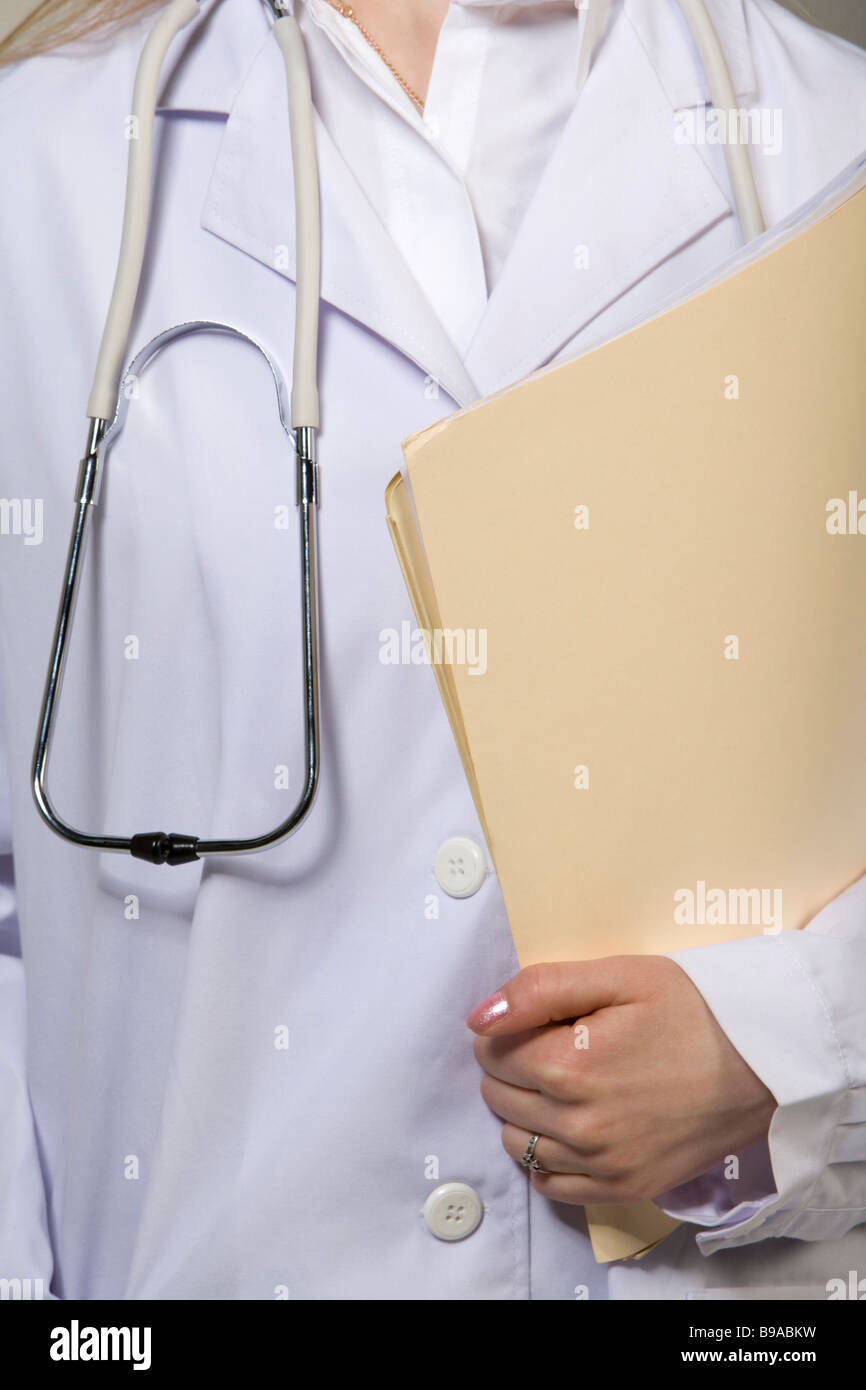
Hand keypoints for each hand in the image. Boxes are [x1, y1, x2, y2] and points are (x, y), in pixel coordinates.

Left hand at [467, 955, 776, 1204]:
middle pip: (497, 1094)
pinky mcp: (623, 1186)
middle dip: (513, 1063)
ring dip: (525, 1107)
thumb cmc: (693, 1009)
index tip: (545, 1018)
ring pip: (516, 1139)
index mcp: (569, 1065)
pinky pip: (550, 1182)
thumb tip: (480, 1017)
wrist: (763, 1063)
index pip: (489, 1049)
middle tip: (559, 1042)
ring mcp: (601, 1162)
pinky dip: (546, 1155)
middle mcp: (578, 1124)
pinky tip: (570, 1124)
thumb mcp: (619, 975)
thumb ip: (540, 990)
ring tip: (567, 1080)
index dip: (509, 1027)